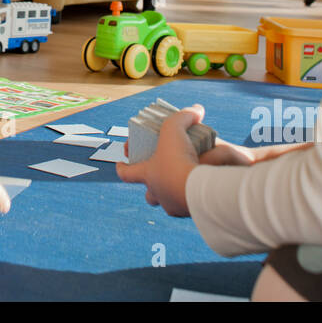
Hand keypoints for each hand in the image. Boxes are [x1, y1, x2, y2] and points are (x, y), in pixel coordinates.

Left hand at [116, 104, 231, 216]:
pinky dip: (193, 198)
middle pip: (149, 196)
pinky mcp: (191, 213)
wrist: (201, 189)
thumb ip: (184, 116)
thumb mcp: (177, 129)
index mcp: (148, 174)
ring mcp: (174, 206)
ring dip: (174, 193)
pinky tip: (202, 189)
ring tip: (186, 181)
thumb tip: (198, 109)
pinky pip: (189, 206)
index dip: (122, 168)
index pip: (127, 173)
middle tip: (161, 177)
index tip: (119, 163)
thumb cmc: (180, 159)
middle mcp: (158, 193)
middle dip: (151, 188)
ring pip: (170, 202)